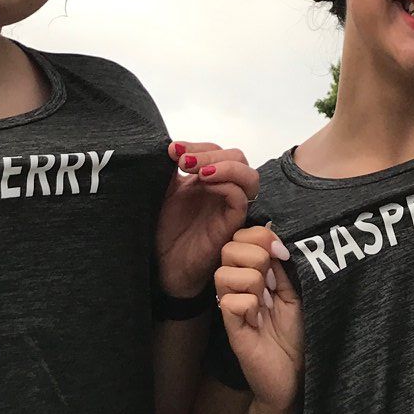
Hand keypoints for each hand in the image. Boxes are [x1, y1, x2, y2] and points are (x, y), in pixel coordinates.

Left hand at [155, 140, 258, 299]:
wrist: (164, 267)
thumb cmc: (166, 232)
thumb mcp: (165, 193)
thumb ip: (172, 171)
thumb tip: (173, 147)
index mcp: (211, 179)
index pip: (217, 150)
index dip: (197, 146)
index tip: (172, 150)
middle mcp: (225, 190)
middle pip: (237, 157)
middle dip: (210, 152)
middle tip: (183, 160)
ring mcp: (231, 207)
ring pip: (249, 176)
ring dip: (225, 165)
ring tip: (200, 171)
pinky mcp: (233, 225)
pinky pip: (241, 198)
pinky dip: (227, 184)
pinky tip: (205, 183)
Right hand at [217, 226, 303, 411]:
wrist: (294, 374)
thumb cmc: (295, 331)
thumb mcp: (293, 290)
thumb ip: (281, 264)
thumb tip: (274, 231)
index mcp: (251, 273)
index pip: (240, 237)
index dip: (260, 237)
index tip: (282, 253)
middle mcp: (237, 287)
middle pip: (229, 249)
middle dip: (257, 257)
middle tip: (272, 282)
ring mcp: (231, 308)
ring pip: (224, 273)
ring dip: (253, 282)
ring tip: (265, 301)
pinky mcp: (231, 331)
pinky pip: (229, 302)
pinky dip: (249, 305)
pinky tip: (259, 320)